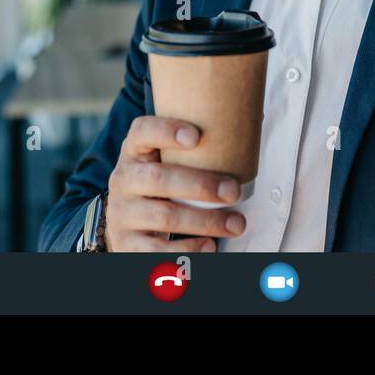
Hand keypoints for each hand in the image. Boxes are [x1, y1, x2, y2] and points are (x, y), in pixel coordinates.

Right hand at [103, 115, 246, 251]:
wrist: (127, 223)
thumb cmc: (161, 184)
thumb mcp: (165, 161)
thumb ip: (194, 148)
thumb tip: (252, 124)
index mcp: (134, 152)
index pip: (142, 132)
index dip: (166, 131)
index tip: (196, 136)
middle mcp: (123, 180)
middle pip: (158, 179)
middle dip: (201, 185)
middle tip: (234, 192)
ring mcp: (122, 213)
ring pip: (164, 216)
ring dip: (205, 221)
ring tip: (235, 224)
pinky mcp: (127, 244)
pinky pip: (157, 250)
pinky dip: (187, 249)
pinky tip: (210, 246)